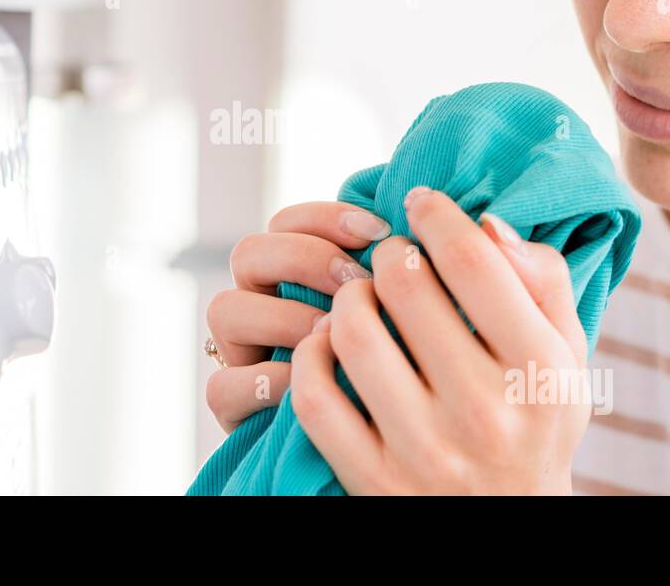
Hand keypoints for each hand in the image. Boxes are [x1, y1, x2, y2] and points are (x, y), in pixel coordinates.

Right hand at [204, 201, 391, 431]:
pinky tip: (307, 381)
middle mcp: (261, 305)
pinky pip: (222, 383)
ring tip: (333, 335)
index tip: (379, 231)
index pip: (288, 222)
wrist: (381, 451)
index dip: (326, 218)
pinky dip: (262, 380)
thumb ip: (402, 274)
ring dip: (283, 316)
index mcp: (295, 274)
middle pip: (250, 252)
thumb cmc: (401, 374)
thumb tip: (448, 227)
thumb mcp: (402, 316)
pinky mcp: (232, 406)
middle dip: (305, 257)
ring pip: (225, 308)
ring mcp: (242, 352)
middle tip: (356, 282)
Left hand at [290, 187, 589, 494]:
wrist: (513, 525)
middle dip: (389, 251)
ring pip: (354, 332)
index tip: (420, 202)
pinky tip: (327, 346)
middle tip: (390, 254)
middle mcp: (483, 411)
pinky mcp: (373, 479)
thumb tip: (487, 221)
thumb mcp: (565, 354)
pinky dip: (310, 357)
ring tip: (360, 297)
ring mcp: (424, 450)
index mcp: (537, 370)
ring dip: (348, 298)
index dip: (436, 214)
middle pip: (405, 283)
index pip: (472, 261)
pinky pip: (316, 397)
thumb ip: (543, 279)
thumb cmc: (534, 421)